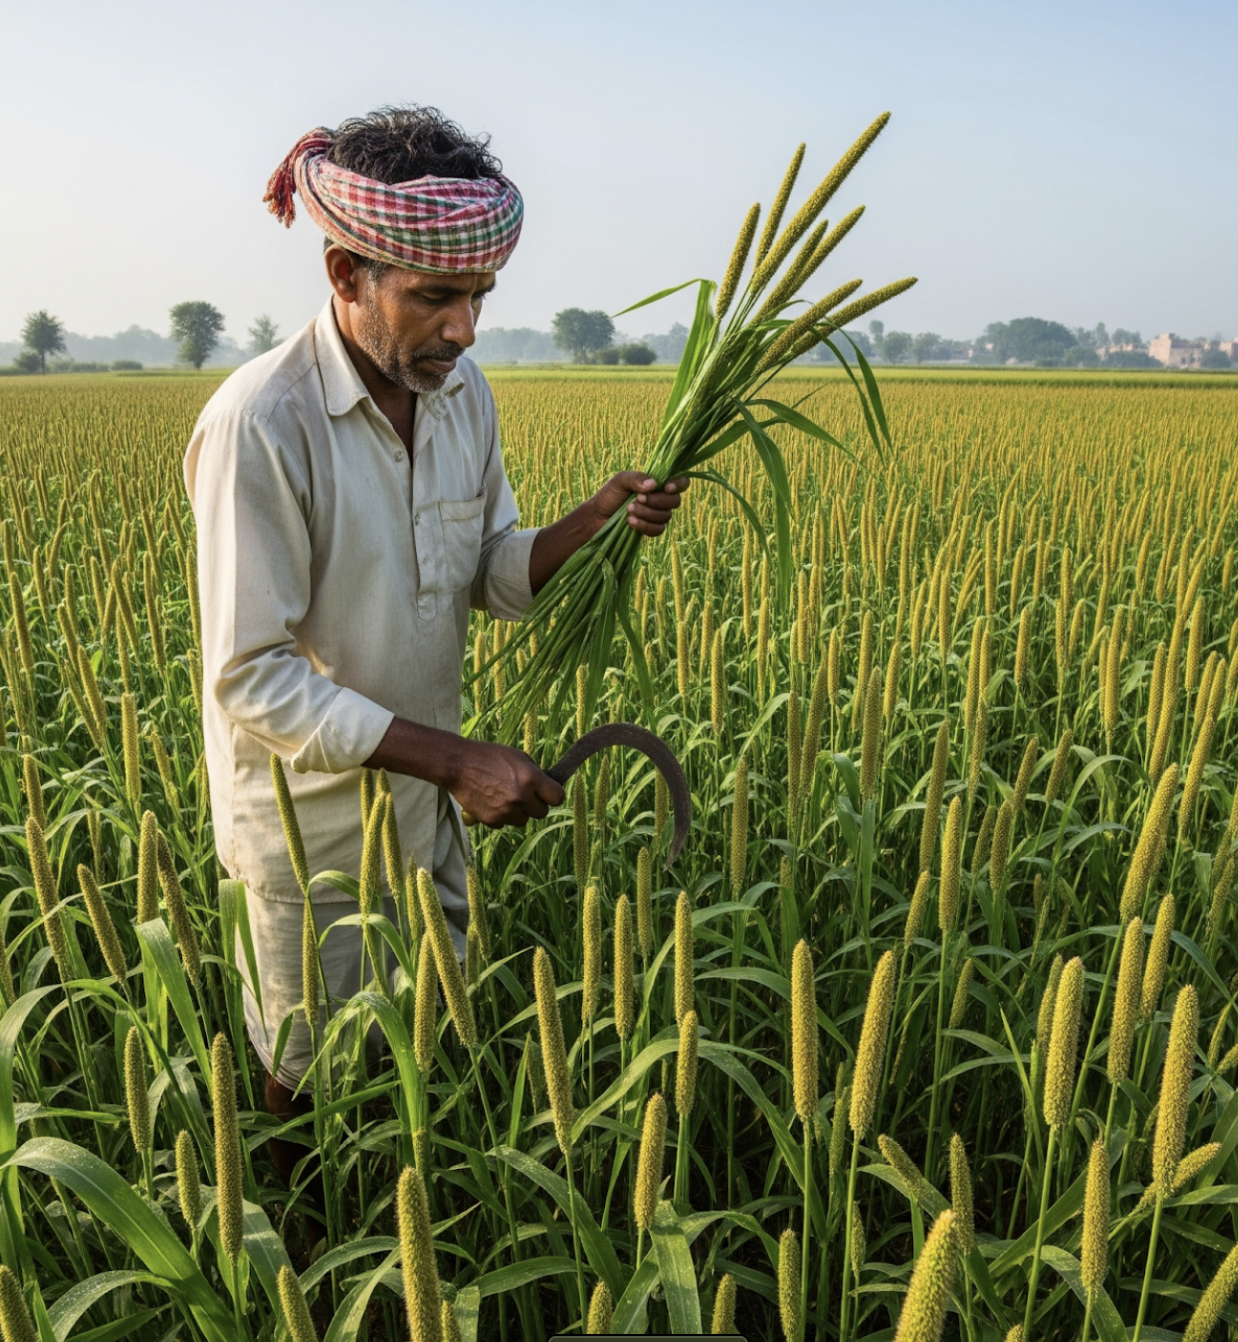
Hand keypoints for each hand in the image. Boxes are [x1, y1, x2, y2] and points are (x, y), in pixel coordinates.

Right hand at [448, 738, 564, 827]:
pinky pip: (505, 823)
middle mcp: (521, 797)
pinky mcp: (492, 820)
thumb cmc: (488, 756)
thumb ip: (534, 772)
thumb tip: (546, 785)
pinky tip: (492, 801)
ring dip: (518, 812)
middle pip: (542, 813)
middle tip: (524, 795)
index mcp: (531, 779)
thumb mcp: (517, 756)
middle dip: (535, 804)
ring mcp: (506, 811)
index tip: (547, 793)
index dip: (553, 795)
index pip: (557, 798)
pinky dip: (501, 816)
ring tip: (504, 796)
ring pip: (523, 820)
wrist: (458, 765)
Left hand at [592, 470, 690, 537]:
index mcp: (658, 483)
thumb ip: (636, 478)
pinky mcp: (651, 529)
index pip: (681, 482)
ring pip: (666, 516)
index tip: (667, 487)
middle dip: (657, 501)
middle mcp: (661, 499)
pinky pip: (658, 530)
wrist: (598, 516)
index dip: (679, 484)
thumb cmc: (609, 495)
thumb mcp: (621, 480)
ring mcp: (657, 515)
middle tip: (638, 498)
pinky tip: (630, 522)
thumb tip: (654, 484)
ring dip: (646, 513)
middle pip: (675, 501)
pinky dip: (644, 526)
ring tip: (628, 510)